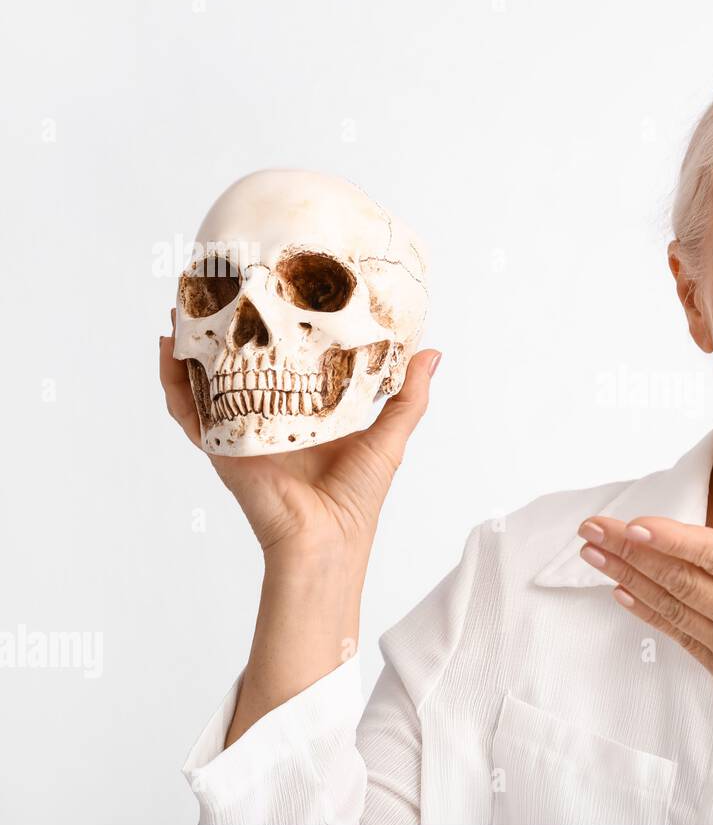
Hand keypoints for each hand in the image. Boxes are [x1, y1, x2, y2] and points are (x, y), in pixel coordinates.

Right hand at [159, 307, 441, 557]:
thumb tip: (431, 353)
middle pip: (239, 364)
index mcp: (305, 412)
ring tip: (184, 303)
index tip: (280, 289)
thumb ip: (407, 396)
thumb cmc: (356, 498)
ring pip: (206, 379)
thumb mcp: (388, 436)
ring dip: (192, 343)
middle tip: (221, 284)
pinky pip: (188, 411)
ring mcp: (241, 430)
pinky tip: (169, 347)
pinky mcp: (221, 445)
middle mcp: (269, 417)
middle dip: (226, 327)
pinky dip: (174, 380)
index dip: (279, 328)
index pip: (287, 361)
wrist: (326, 540)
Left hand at [575, 491, 712, 824]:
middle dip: (632, 551)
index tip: (636, 523)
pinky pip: (682, 639)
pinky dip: (650, 614)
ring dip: (628, 578)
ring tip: (593, 552)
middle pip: (683, 581)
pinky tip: (624, 592)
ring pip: (674, 609)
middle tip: (593, 526)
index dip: (675, 540)